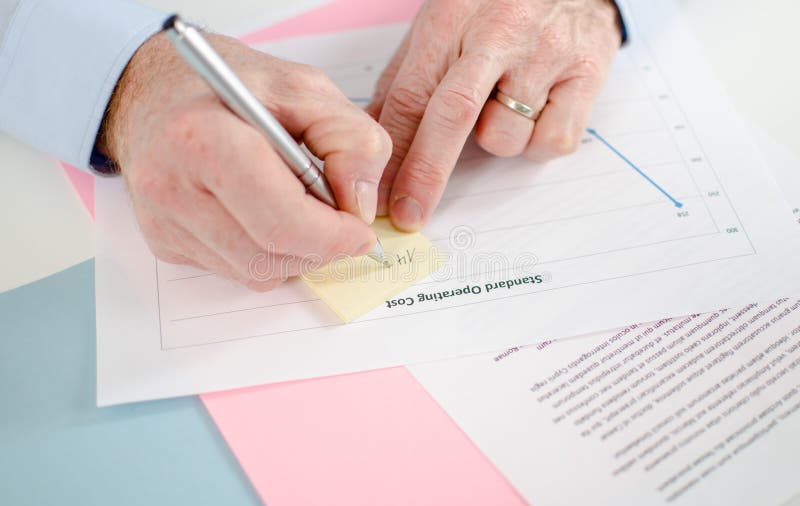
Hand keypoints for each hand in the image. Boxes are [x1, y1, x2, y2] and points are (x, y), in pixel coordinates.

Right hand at [100, 32, 391, 290]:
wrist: (154, 88)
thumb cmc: (231, 84)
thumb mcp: (306, 88)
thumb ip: (351, 140)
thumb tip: (359, 206)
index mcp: (203, 139)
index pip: (281, 221)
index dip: (333, 236)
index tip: (360, 230)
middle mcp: (171, 187)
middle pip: (270, 256)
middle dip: (320, 247)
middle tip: (339, 222)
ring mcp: (162, 222)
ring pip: (256, 273)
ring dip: (294, 252)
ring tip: (297, 205)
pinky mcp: (165, 244)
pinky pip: (236, 272)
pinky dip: (266, 252)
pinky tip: (263, 212)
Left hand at [367, 0, 622, 230]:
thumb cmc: (497, 8)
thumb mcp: (441, 26)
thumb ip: (406, 79)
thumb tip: (373, 138)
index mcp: (450, 22)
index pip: (411, 96)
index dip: (392, 153)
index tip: (376, 196)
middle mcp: (497, 35)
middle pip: (453, 115)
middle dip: (426, 173)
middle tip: (410, 215)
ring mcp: (544, 54)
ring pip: (504, 137)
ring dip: (495, 141)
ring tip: (506, 105)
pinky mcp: (586, 74)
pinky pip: (550, 143)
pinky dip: (538, 143)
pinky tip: (538, 110)